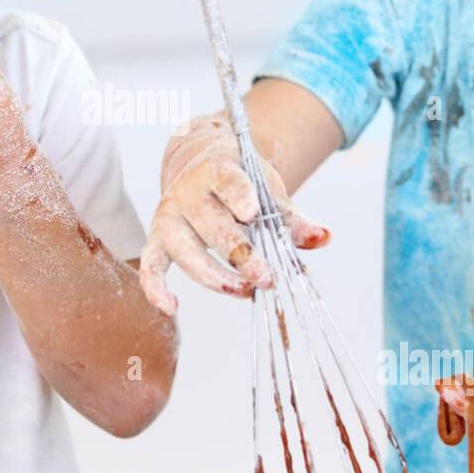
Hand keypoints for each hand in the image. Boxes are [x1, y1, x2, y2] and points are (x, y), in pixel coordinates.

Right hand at [139, 111, 328, 314]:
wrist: (199, 165)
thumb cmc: (239, 182)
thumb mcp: (266, 191)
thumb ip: (291, 218)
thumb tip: (323, 238)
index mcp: (216, 170)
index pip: (226, 181)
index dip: (238, 196)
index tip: (251, 213)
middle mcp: (187, 193)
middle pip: (212, 227)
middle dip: (241, 255)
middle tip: (268, 278)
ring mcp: (169, 217)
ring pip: (186, 252)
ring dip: (216, 278)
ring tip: (245, 292)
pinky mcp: (157, 239)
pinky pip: (150, 265)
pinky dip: (156, 288)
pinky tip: (172, 307)